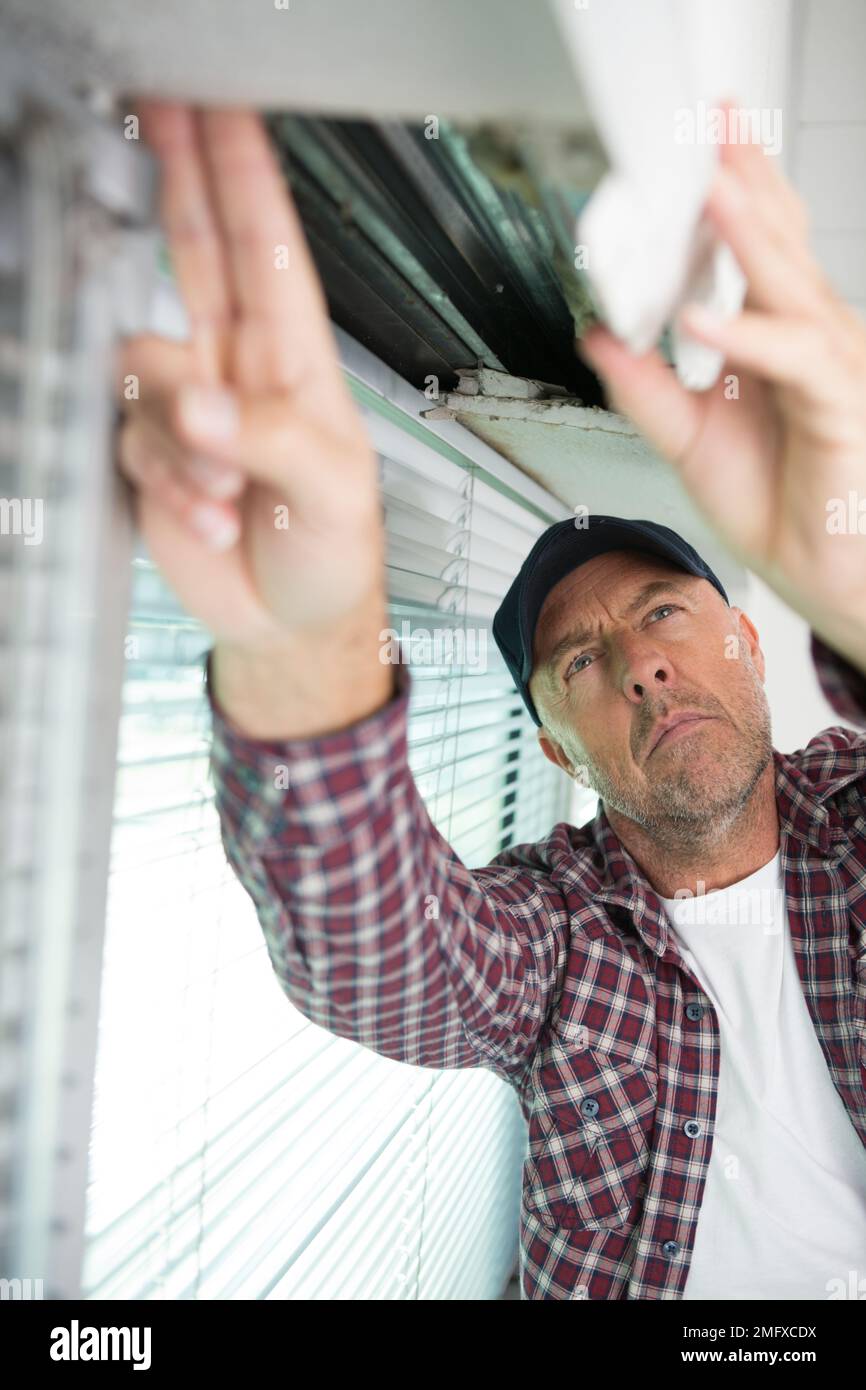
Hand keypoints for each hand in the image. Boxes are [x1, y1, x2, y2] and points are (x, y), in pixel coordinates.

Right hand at [115, 104, 384, 651]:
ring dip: (186, 443)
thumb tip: (203, 405)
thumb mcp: (334, 493)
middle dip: (183, 185)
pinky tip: (211, 521)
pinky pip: (132, 443)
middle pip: (197, 255)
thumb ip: (274, 439)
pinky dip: (170, 487)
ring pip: (146, 376)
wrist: (291, 622)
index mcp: (297, 363)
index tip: (225, 114)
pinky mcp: (152, 459)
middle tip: (163, 113)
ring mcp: (189, 413)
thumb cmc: (334, 553)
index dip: (245, 180)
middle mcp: (236, 372)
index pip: (268, 254)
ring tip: (231, 497)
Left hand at [578, 101, 865, 670]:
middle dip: (747, 177)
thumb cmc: (777, 502)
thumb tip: (598, 335)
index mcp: (772, 336)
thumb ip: (645, 386)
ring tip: (710, 190)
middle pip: (781, 240)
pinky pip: (795, 360)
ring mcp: (829, 366)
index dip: (732, 187)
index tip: (699, 142)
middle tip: (715, 124)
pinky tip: (703, 319)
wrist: (818, 571)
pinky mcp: (839, 406)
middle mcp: (807, 337)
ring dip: (749, 236)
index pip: (755, 244)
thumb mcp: (688, 437)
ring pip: (791, 285)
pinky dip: (747, 338)